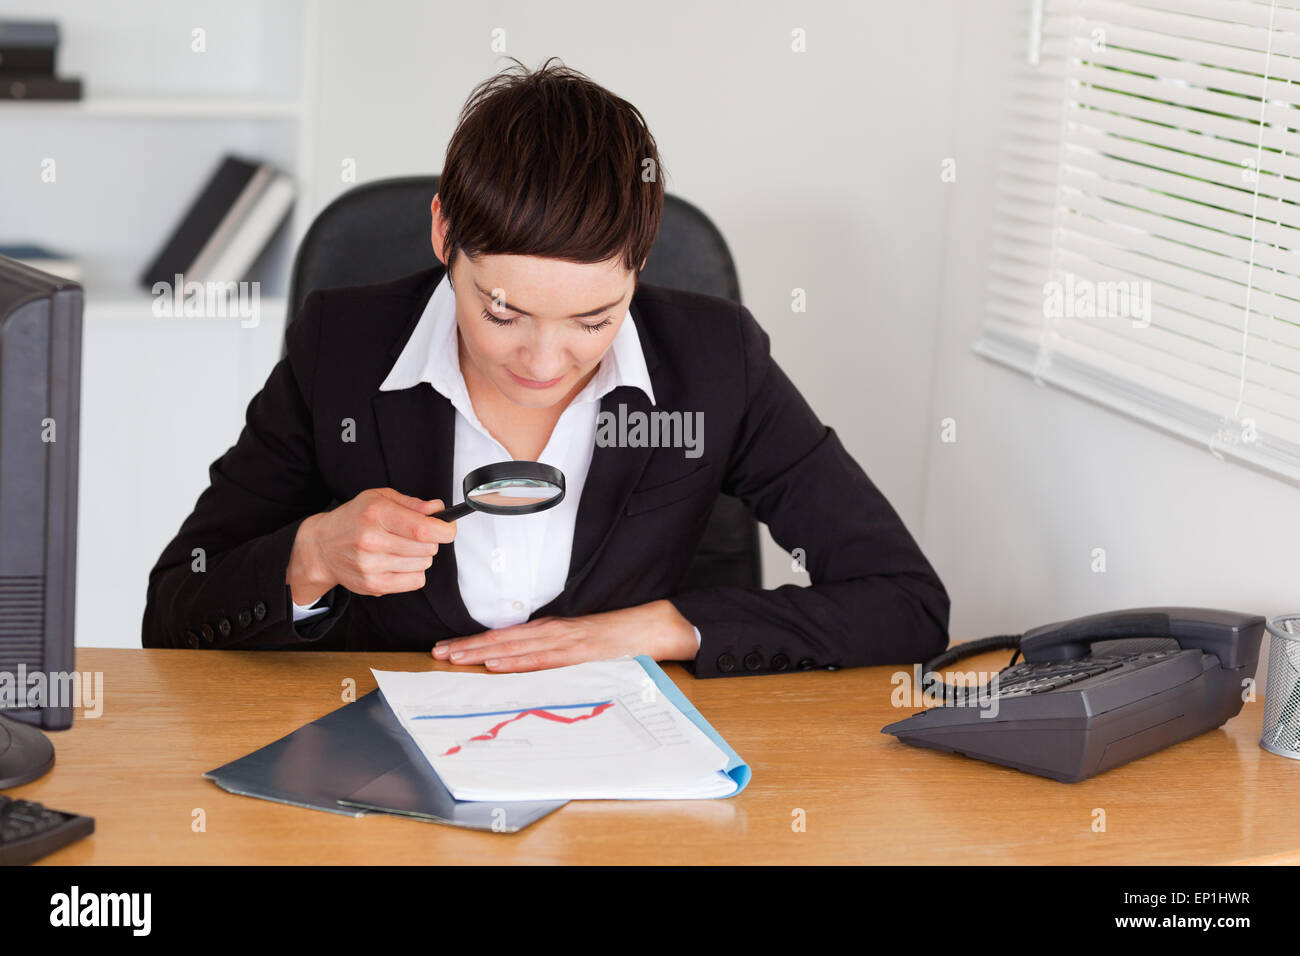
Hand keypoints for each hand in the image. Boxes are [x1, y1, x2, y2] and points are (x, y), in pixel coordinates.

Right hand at [286, 488, 456, 603]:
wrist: (322, 546)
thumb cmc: (355, 519)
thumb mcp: (379, 498)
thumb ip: (412, 503)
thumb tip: (438, 509)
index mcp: (376, 514)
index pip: (423, 529)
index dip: (445, 530)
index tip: (447, 528)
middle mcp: (372, 541)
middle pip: (428, 548)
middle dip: (430, 541)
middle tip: (416, 535)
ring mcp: (371, 566)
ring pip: (424, 565)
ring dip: (420, 556)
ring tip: (401, 548)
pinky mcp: (373, 585)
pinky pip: (416, 581)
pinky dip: (414, 572)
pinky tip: (398, 563)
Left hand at [432, 599, 698, 671]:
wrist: (645, 628)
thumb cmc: (611, 639)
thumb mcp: (575, 644)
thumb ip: (549, 653)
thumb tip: (520, 665)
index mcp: (548, 630)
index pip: (502, 636)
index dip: (473, 642)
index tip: (446, 648)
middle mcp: (549, 632)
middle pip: (500, 639)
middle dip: (466, 646)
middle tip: (436, 653)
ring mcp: (561, 642)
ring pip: (512, 647)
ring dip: (480, 653)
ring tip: (453, 657)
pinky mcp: (574, 654)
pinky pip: (539, 659)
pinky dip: (514, 661)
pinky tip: (494, 664)